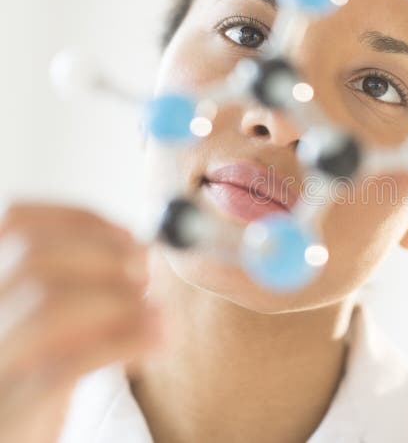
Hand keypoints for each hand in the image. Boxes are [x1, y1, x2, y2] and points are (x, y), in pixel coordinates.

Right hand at [0, 204, 160, 442]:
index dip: (84, 221)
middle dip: (108, 256)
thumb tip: (143, 246)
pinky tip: (157, 340)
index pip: (20, 223)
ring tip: (154, 314)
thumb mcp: (54, 320)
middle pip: (38, 258)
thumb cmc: (35, 374)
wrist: (13, 439)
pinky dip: (126, 342)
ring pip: (50, 304)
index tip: (130, 236)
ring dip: (121, 300)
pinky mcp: (14, 407)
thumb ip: (87, 281)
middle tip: (145, 276)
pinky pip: (69, 363)